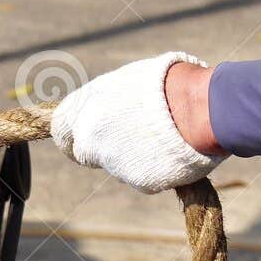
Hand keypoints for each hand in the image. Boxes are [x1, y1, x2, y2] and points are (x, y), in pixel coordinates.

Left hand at [51, 51, 222, 193]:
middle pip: (83, 154)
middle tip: (123, 141)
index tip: (80, 137)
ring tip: (160, 136)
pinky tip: (170, 151)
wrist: (199, 106)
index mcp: (86, 105)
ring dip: (131, 156)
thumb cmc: (169, 83)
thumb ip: (107, 100)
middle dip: (99, 150)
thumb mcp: (127, 80)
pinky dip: (153, 168)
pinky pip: (142, 177)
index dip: (71, 135)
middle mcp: (92, 136)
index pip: (61, 129)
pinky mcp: (138, 180)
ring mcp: (114, 162)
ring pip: (116, 165)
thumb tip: (101, 108)